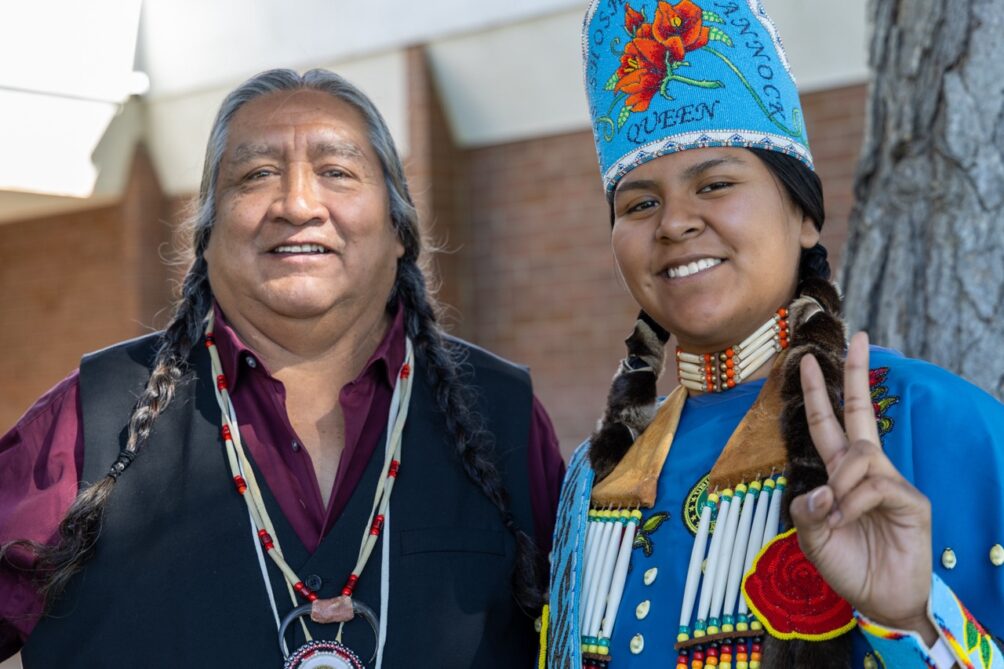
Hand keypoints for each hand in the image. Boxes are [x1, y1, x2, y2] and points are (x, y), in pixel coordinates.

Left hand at [789, 332, 935, 641]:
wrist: (879, 600)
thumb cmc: (847, 564)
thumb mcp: (811, 537)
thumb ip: (805, 510)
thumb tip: (822, 488)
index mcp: (839, 474)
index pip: (828, 424)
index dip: (817, 394)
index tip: (806, 360)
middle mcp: (865, 470)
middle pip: (859, 412)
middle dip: (856, 374)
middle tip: (861, 337)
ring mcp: (890, 482)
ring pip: (860, 456)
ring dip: (841, 485)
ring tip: (838, 516)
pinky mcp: (911, 501)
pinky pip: (875, 485)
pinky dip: (854, 502)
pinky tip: (849, 520)